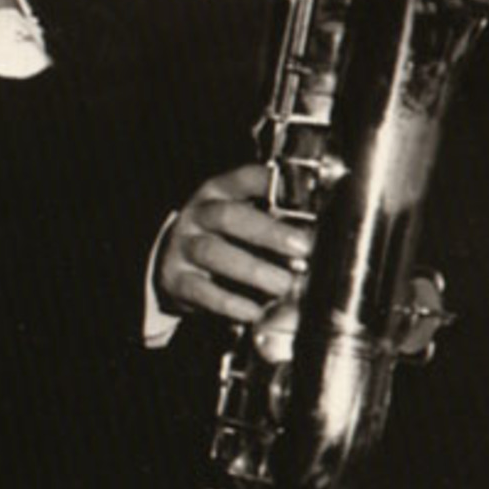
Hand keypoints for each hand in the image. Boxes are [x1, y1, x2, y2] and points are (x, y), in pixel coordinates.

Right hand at [156, 165, 314, 322]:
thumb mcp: (239, 221)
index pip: (243, 179)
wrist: (172, 265)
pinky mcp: (175, 279)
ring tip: (283, 285)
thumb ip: (271, 221)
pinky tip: (254, 310)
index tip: (302, 192)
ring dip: (253, 270)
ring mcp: (182, 246)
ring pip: (214, 253)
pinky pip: (202, 290)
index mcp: (218, 193)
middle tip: (302, 248)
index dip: (270, 183)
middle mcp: (197, 215)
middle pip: (228, 216)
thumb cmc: (221, 240)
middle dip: (268, 232)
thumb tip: (315, 236)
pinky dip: (231, 303)